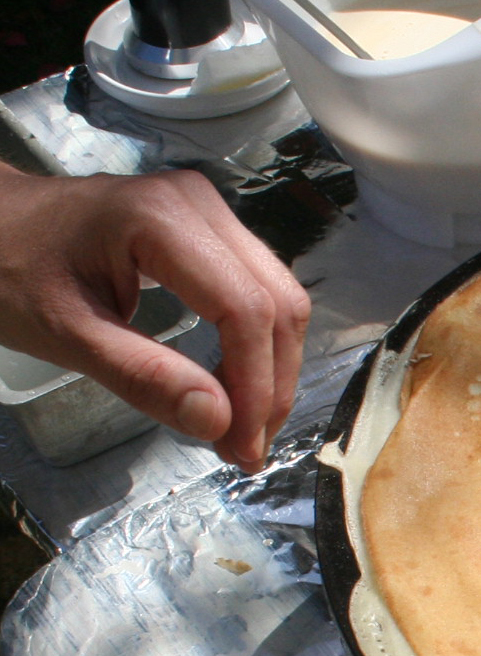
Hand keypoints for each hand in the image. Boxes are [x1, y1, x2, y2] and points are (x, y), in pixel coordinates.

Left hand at [0, 163, 309, 471]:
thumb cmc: (7, 269)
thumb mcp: (64, 332)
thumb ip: (142, 376)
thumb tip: (220, 422)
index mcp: (161, 220)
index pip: (243, 309)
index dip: (255, 385)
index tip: (243, 448)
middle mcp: (199, 205)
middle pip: (277, 303)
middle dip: (271, 384)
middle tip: (248, 449)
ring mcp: (209, 213)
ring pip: (279, 299)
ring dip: (271, 370)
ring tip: (244, 427)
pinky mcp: (209, 230)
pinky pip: (257, 292)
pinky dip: (256, 347)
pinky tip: (235, 387)